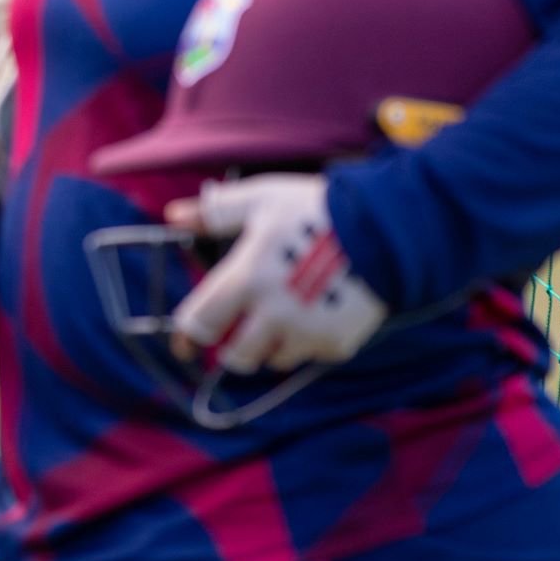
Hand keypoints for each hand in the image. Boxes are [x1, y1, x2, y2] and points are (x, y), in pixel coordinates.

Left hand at [166, 175, 387, 372]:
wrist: (385, 229)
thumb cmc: (315, 208)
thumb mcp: (260, 200)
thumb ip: (215, 212)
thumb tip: (174, 215)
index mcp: (247, 279)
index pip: (200, 324)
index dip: (186, 337)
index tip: (183, 345)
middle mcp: (272, 314)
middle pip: (236, 357)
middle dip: (231, 349)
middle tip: (238, 334)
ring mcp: (307, 333)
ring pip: (274, 360)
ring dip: (270, 346)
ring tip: (282, 318)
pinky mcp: (337, 344)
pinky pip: (311, 356)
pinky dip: (307, 343)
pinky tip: (316, 314)